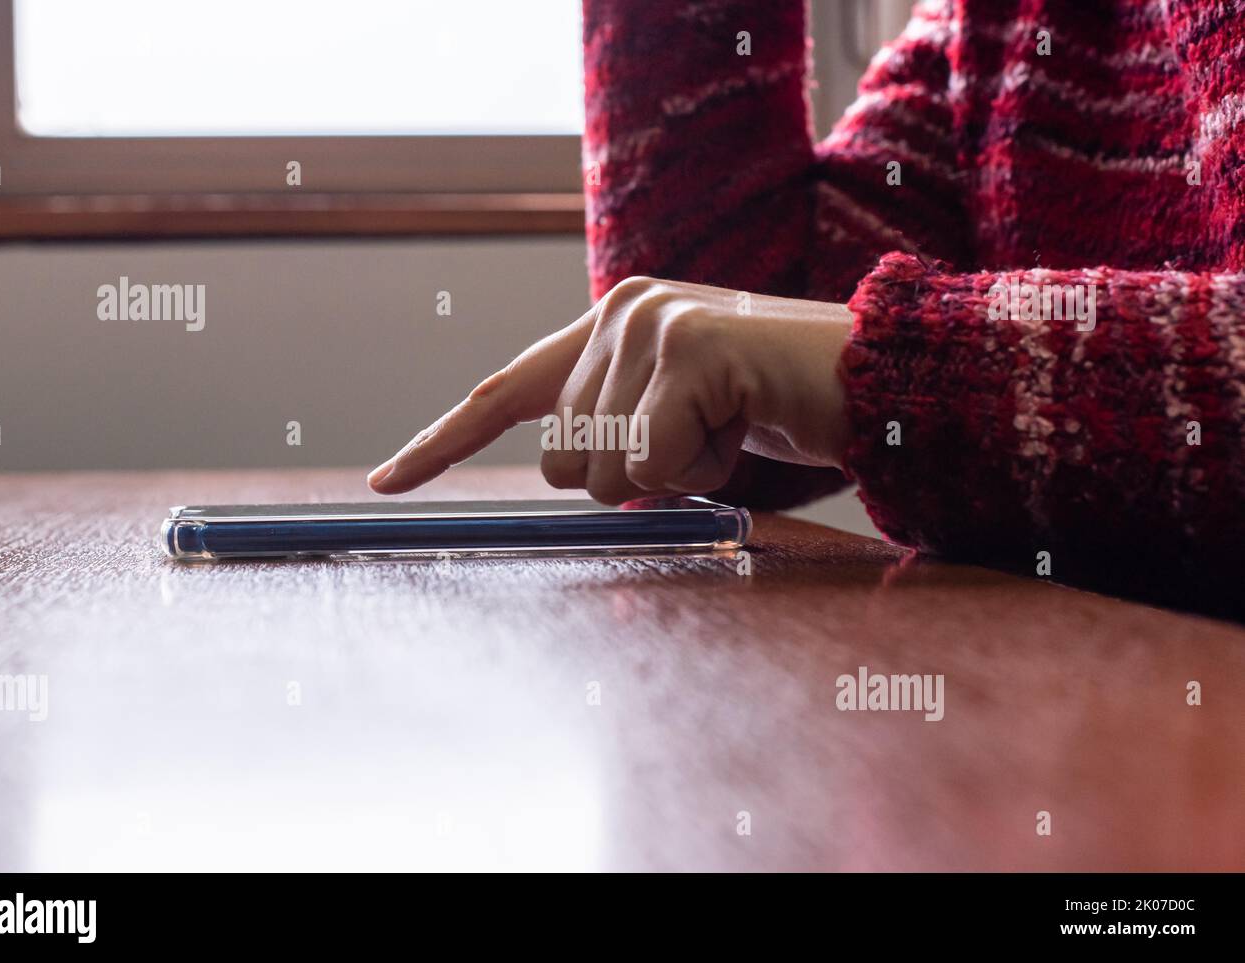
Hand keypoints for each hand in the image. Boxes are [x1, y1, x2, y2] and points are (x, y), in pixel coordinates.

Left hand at [368, 276, 853, 504]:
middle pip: (565, 463)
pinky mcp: (688, 345)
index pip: (504, 394)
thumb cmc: (768, 408)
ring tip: (729, 426)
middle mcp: (616, 312)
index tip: (387, 482)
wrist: (868, 377)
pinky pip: (652, 464)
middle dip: (633, 480)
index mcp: (603, 330)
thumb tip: (570, 476)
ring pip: (606, 472)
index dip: (444, 442)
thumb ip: (612, 435)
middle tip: (703, 439)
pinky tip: (744, 423)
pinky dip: (700, 470)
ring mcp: (649, 322)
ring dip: (674, 476)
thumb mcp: (673, 425)